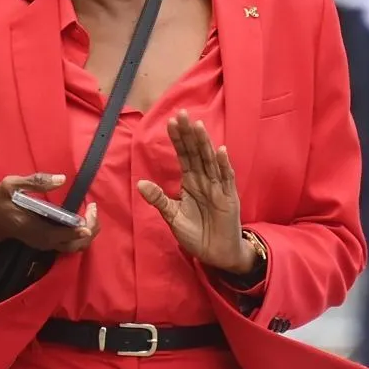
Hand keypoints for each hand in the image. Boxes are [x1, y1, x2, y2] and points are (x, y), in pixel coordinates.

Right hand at [0, 173, 98, 263]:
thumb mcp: (10, 185)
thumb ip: (35, 181)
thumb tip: (61, 179)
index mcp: (34, 228)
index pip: (64, 235)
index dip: (82, 227)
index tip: (90, 209)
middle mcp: (43, 240)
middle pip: (75, 244)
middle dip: (90, 228)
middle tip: (92, 208)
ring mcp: (45, 244)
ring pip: (75, 246)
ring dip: (87, 231)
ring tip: (90, 211)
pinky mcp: (47, 243)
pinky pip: (70, 244)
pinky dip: (80, 234)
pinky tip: (81, 218)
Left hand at [138, 111, 247, 273]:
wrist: (216, 254)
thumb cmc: (196, 234)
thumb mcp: (172, 216)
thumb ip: (159, 199)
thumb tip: (139, 183)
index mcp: (191, 182)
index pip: (183, 155)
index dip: (178, 139)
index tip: (170, 121)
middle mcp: (205, 180)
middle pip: (196, 153)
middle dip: (189, 134)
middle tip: (181, 114)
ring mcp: (218, 188)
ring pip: (209, 161)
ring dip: (204, 144)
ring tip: (197, 126)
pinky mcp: (229, 199)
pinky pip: (226, 179)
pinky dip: (222, 165)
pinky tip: (219, 151)